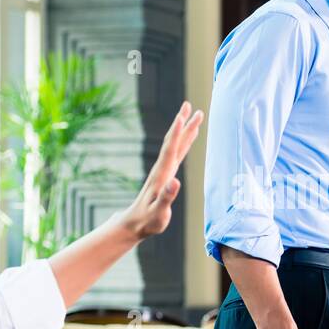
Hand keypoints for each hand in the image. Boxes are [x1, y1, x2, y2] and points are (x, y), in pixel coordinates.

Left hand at [119, 102, 203, 239]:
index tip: (182, 116)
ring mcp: (164, 170)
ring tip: (193, 114)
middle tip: (190, 105)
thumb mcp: (158, 212)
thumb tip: (175, 182)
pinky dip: (184, 142)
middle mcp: (162, 168)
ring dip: (184, 129)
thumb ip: (167, 197)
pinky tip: (189, 137)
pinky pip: (177, 153)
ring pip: (176, 144)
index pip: (170, 150)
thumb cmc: (148, 220)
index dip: (177, 133)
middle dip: (182, 123)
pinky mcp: (166, 174)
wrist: (135, 223)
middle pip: (174, 141)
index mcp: (161, 175)